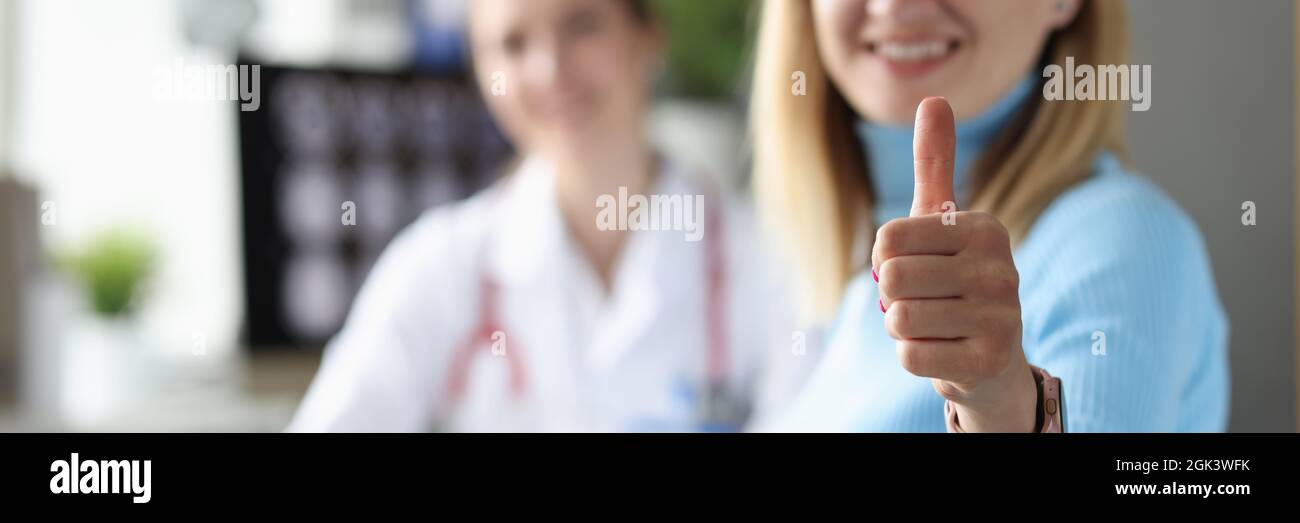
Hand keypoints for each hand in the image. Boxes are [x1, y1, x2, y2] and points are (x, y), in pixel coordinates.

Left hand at [871, 97, 1036, 432]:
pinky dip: (913, 357)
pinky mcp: (987, 362)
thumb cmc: (955, 280)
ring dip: (902, 329)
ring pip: (898, 320)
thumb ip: (935, 163)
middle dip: (891, 297)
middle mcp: (1001, 269)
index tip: (914, 266)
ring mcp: (1000, 318)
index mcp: (984, 229)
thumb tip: (935, 98)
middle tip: (922, 301)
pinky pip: (910, 356)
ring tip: (934, 326)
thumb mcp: (944, 221)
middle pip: (892, 280)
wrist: (991, 360)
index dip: (885, 259)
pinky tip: (942, 351)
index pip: (889, 239)